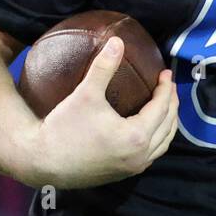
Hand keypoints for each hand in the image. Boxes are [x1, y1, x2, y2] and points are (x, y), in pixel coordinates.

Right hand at [30, 36, 178, 189]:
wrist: (43, 162)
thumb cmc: (64, 128)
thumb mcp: (86, 94)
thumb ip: (104, 67)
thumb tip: (117, 41)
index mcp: (136, 136)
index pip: (161, 108)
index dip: (165, 88)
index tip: (165, 73)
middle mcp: (140, 155)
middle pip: (168, 127)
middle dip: (172, 105)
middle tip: (168, 87)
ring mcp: (132, 168)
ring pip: (162, 145)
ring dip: (168, 124)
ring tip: (165, 107)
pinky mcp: (122, 174)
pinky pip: (151, 155)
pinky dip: (157, 139)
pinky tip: (148, 129)